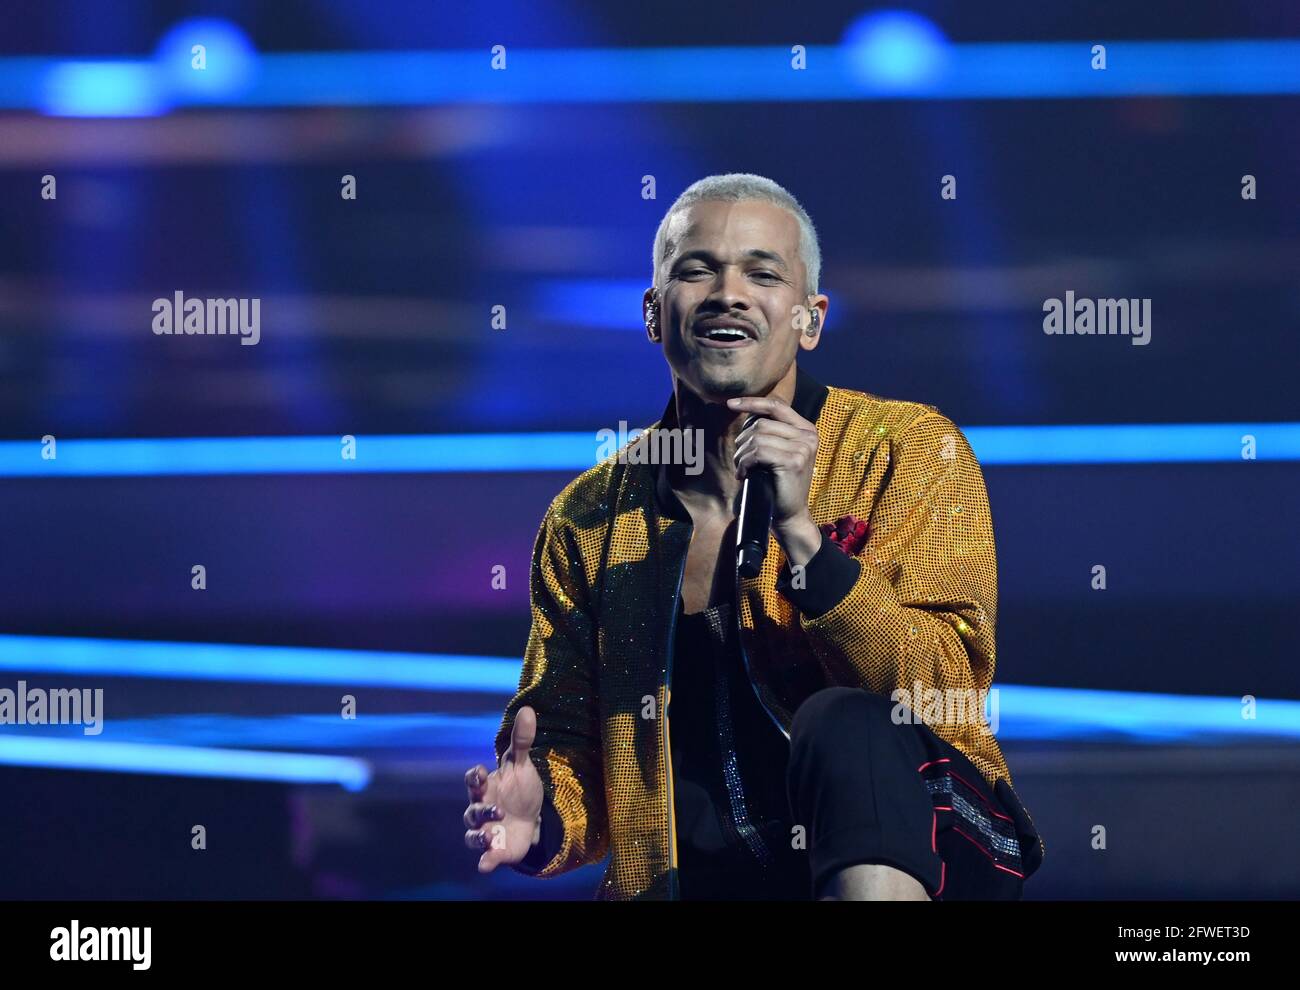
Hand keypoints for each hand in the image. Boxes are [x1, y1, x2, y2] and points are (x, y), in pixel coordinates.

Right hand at [463, 705, 545, 872]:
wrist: (530, 817)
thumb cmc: (520, 788)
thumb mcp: (522, 765)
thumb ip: (522, 741)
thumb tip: (527, 709)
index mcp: (486, 786)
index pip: (473, 780)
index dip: (474, 778)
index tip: (480, 774)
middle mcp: (481, 809)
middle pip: (472, 812)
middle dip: (481, 811)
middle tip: (498, 810)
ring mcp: (487, 831)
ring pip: (473, 837)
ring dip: (480, 837)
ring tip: (493, 836)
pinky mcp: (496, 850)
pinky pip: (485, 858)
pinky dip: (485, 862)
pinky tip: (487, 865)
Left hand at [726, 394, 822, 566]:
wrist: (790, 515)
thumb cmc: (778, 484)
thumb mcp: (779, 453)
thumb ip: (771, 432)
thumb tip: (747, 413)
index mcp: (806, 430)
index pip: (776, 405)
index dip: (752, 402)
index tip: (730, 403)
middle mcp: (808, 435)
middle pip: (761, 423)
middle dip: (743, 441)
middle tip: (741, 460)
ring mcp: (803, 448)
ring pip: (757, 437)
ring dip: (742, 454)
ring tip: (743, 469)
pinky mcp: (793, 461)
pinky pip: (757, 452)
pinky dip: (745, 463)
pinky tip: (744, 474)